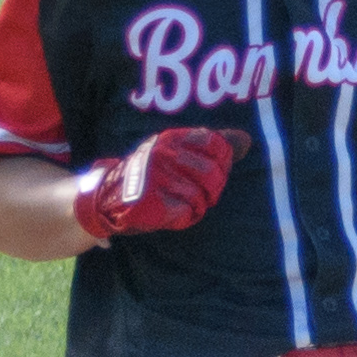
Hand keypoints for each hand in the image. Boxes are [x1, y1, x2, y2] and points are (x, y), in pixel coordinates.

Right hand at [74, 126, 250, 240]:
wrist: (109, 197)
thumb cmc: (151, 176)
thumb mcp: (177, 152)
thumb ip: (212, 146)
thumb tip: (247, 140)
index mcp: (171, 138)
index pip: (214, 145)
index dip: (220, 162)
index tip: (212, 169)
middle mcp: (164, 154)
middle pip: (213, 174)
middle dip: (210, 188)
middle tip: (194, 191)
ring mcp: (157, 177)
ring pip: (200, 197)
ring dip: (194, 205)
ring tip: (177, 201)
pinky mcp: (152, 201)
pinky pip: (185, 213)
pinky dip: (181, 217)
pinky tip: (168, 212)